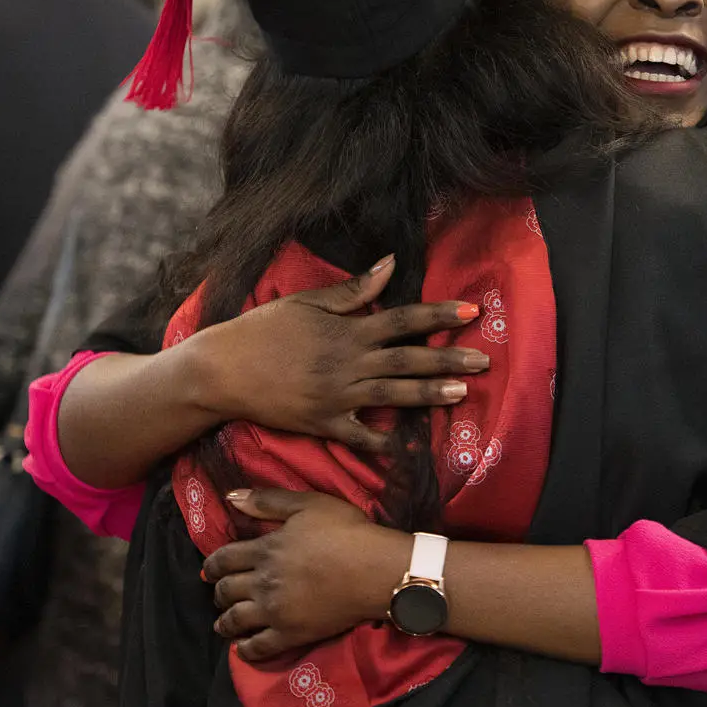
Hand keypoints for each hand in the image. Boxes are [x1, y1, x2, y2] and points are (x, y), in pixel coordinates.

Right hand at [184, 256, 487, 451]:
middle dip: (449, 359)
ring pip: (393, 395)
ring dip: (429, 394)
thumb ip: (351, 291)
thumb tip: (389, 265)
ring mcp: (336, 395)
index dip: (437, 317)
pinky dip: (383, 439)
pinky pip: (360, 434)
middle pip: (408, 360)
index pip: (402, 320)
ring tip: (462, 393)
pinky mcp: (323, 423)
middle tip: (484, 360)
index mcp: (346, 330)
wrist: (221, 370)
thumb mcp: (305, 302)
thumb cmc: (262, 330)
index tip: (471, 313)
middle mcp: (347, 362)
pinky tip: (408, 441)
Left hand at [205, 488, 408, 661]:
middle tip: (220, 594)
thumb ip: (267, 501)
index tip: (210, 569)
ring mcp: (275, 611)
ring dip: (224, 622)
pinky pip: (259, 647)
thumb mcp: (308, 504)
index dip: (212, 564)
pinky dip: (246, 649)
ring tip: (223, 624)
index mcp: (264, 550)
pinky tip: (242, 648)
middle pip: (226, 590)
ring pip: (235, 621)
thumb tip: (230, 496)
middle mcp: (262, 582)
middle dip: (218, 592)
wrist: (374, 570)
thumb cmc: (345, 531)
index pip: (223, 559)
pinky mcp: (291, 634)